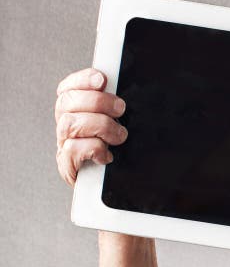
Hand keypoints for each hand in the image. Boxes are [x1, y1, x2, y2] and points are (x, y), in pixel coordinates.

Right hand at [54, 68, 127, 185]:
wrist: (112, 186)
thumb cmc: (119, 152)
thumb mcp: (120, 124)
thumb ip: (117, 108)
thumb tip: (128, 90)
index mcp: (75, 112)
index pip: (68, 88)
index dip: (82, 80)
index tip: (102, 80)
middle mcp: (66, 125)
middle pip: (67, 102)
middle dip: (97, 101)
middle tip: (120, 109)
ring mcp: (64, 144)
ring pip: (70, 124)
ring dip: (100, 125)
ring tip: (119, 135)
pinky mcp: (68, 165)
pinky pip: (73, 149)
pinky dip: (94, 148)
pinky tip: (107, 154)